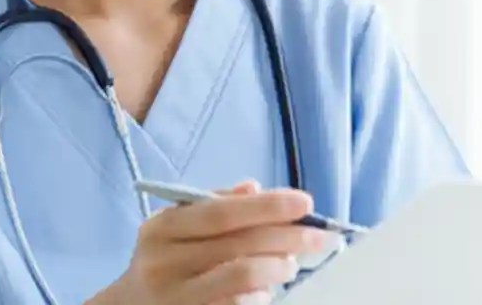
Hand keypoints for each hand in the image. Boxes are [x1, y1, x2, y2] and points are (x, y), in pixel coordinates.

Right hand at [93, 181, 333, 304]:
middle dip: (286, 238)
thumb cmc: (165, 258)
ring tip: (291, 265)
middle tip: (319, 237)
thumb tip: (255, 188)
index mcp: (162, 228)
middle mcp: (164, 262)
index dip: (267, 207)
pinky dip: (260, 296)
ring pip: (241, 278)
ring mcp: (174, 298)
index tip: (306, 203)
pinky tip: (267, 290)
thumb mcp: (178, 225)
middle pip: (238, 245)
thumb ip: (215, 204)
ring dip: (277, 268)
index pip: (222, 213)